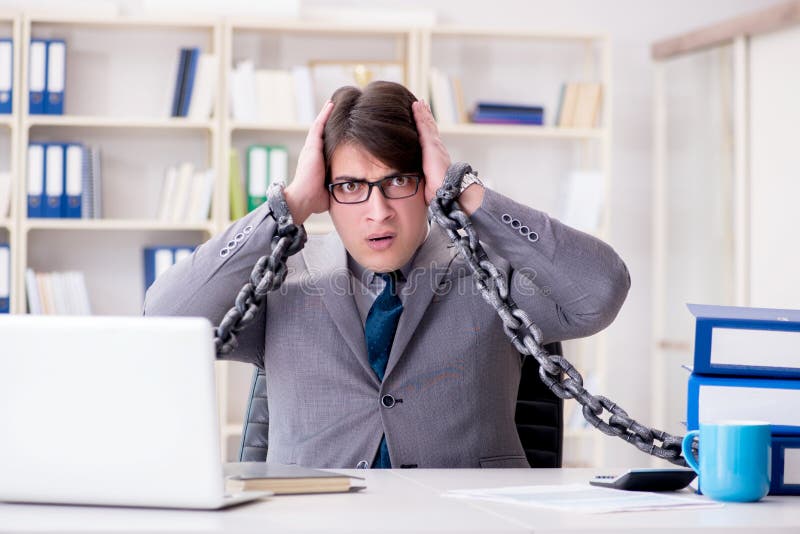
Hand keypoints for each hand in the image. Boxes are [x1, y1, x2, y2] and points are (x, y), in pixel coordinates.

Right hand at [284, 101, 334, 224]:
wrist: (303, 200)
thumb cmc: (315, 199)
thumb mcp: (330, 188)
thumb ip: (338, 184)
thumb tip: (350, 189)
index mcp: (316, 161)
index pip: (326, 144)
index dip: (332, 135)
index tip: (341, 126)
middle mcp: (312, 152)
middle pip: (323, 132)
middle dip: (330, 120)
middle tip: (340, 107)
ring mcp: (310, 148)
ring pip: (320, 126)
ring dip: (327, 114)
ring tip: (335, 101)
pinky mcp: (311, 146)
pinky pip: (318, 126)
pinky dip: (324, 115)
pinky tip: (331, 104)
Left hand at [412, 99, 483, 213]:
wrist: (448, 192)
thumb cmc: (438, 191)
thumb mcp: (428, 181)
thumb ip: (423, 177)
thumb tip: (415, 182)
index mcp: (436, 157)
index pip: (430, 139)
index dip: (427, 128)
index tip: (423, 119)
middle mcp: (437, 148)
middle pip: (430, 128)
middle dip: (425, 116)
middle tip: (420, 104)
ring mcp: (435, 145)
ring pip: (427, 124)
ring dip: (422, 112)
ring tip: (418, 102)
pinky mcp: (431, 144)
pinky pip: (424, 126)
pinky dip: (420, 115)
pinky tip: (416, 106)